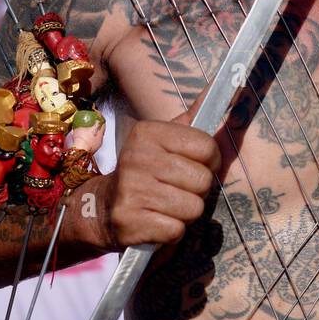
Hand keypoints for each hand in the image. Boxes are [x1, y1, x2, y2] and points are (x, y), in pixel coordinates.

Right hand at [91, 107, 220, 251]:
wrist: (102, 208)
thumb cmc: (145, 171)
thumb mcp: (162, 140)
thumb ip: (192, 119)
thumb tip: (217, 88)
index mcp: (147, 133)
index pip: (207, 147)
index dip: (210, 161)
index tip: (196, 165)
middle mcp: (137, 158)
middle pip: (203, 180)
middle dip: (197, 190)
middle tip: (178, 188)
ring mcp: (131, 191)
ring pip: (193, 208)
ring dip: (185, 212)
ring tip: (166, 205)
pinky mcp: (130, 222)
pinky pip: (176, 230)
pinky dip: (172, 231)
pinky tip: (156, 221)